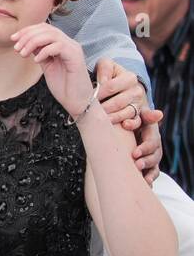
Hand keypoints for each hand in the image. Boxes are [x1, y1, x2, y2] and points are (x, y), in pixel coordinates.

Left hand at [11, 23, 91, 115]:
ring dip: (33, 42)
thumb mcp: (46, 65)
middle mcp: (69, 44)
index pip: (44, 28)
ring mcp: (73, 49)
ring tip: (23, 54)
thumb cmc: (63, 86)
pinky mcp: (76, 58)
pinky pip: (59, 46)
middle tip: (17, 48)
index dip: (27, 30)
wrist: (76, 102)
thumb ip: (39, 53)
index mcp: (62, 44)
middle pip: (47, 29)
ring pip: (52, 35)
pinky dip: (44, 51)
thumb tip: (26, 43)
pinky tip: (36, 61)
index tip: (13, 38)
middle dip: (27, 36)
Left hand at [95, 58, 163, 182]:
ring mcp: (147, 146)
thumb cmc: (109, 93)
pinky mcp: (144, 159)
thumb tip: (101, 76)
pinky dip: (150, 176)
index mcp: (140, 113)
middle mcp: (147, 131)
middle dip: (145, 147)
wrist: (109, 106)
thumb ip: (106, 73)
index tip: (127, 124)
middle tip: (133, 153)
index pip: (146, 117)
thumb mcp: (108, 79)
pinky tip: (144, 182)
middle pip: (154, 140)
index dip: (141, 121)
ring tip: (136, 167)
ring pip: (155, 156)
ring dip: (148, 162)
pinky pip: (152, 170)